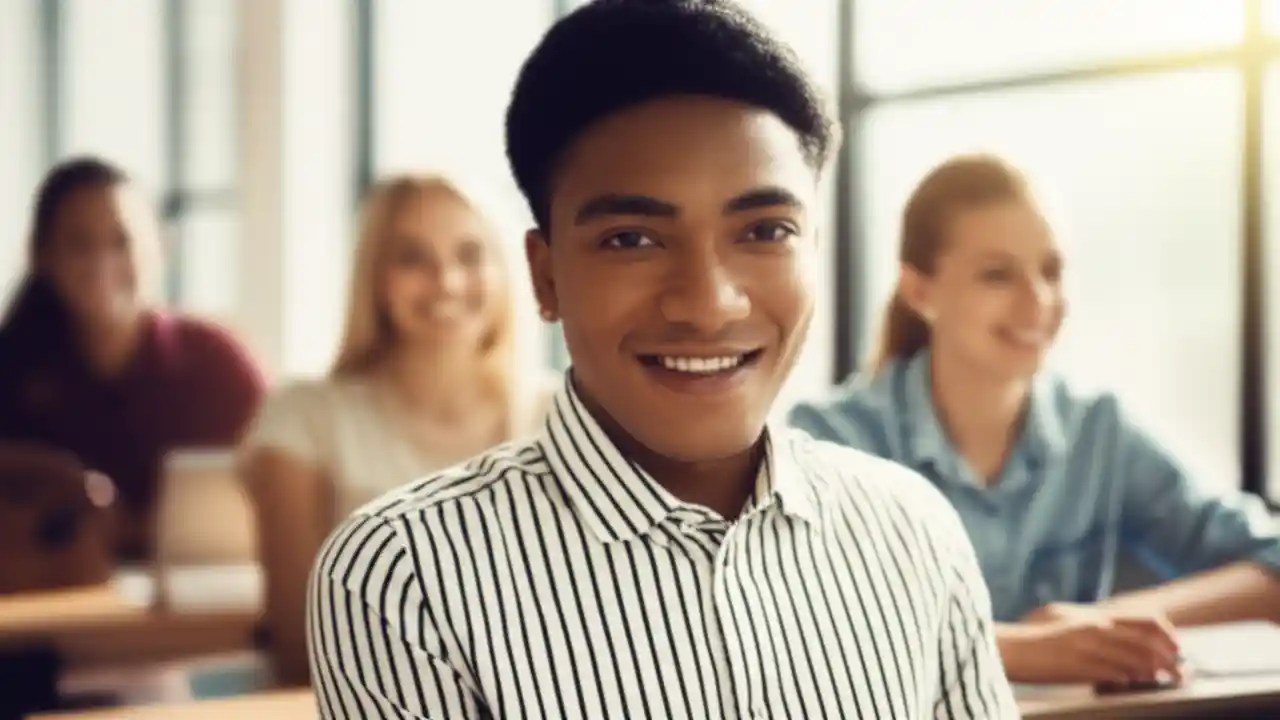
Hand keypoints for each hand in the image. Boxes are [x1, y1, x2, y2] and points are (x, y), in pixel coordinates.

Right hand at [999, 604, 1182, 684]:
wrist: (1011, 648)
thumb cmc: (1037, 637)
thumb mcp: (1069, 620)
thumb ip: (1096, 625)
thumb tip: (1122, 635)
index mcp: (1096, 616)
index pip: (1146, 621)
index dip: (1168, 636)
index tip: (1177, 649)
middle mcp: (1096, 628)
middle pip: (1148, 643)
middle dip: (1171, 660)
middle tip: (1180, 672)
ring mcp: (1089, 648)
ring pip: (1137, 661)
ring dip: (1155, 673)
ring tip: (1163, 681)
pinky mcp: (1080, 667)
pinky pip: (1117, 676)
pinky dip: (1132, 682)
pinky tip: (1135, 685)